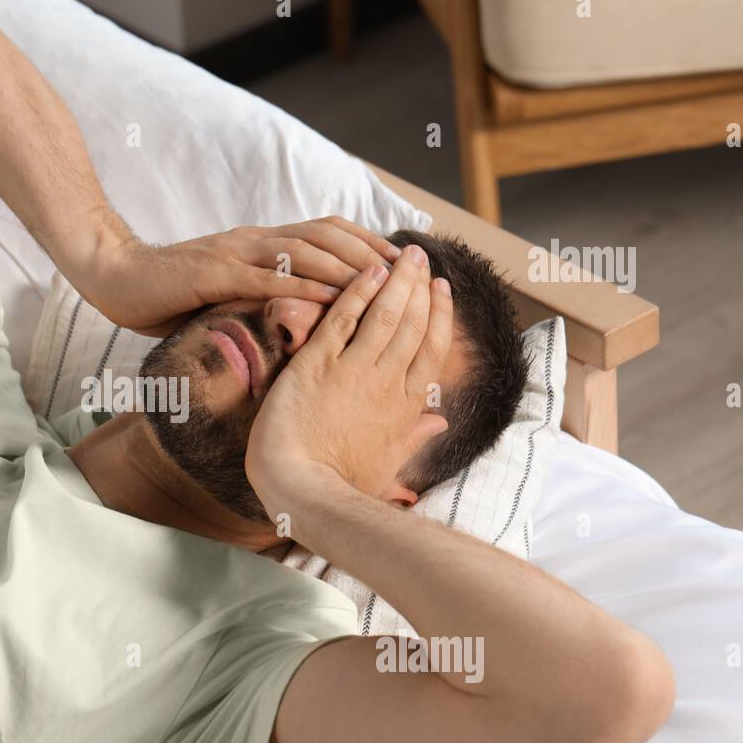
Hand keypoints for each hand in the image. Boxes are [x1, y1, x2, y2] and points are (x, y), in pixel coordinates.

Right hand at [77, 217, 401, 336]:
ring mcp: (234, 253)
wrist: (114, 277)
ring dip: (347, 267)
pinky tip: (330, 302)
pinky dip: (303, 288)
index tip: (404, 267)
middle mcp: (255, 240)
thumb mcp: (225, 292)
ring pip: (304, 251)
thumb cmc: (169, 293)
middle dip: (371, 252)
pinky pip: (266, 277)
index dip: (368, 245)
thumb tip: (301, 316)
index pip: (328, 233)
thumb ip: (260, 295)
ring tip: (384, 286)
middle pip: (328, 234)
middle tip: (409, 276)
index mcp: (261, 243)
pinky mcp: (212, 272)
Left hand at [244, 243, 452, 514]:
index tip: (441, 291)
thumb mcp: (389, 465)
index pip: (431, 350)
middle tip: (422, 258)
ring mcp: (352, 371)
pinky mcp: (316, 364)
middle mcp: (386, 382)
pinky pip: (341, 319)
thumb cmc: (341, 485)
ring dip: (397, 281)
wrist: (301, 487)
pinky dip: (357, 293)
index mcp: (406, 407)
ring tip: (404, 254)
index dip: (439, 316)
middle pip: (411, 325)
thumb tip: (440, 422)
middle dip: (420, 287)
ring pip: (384, 316)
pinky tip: (367, 271)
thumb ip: (415, 437)